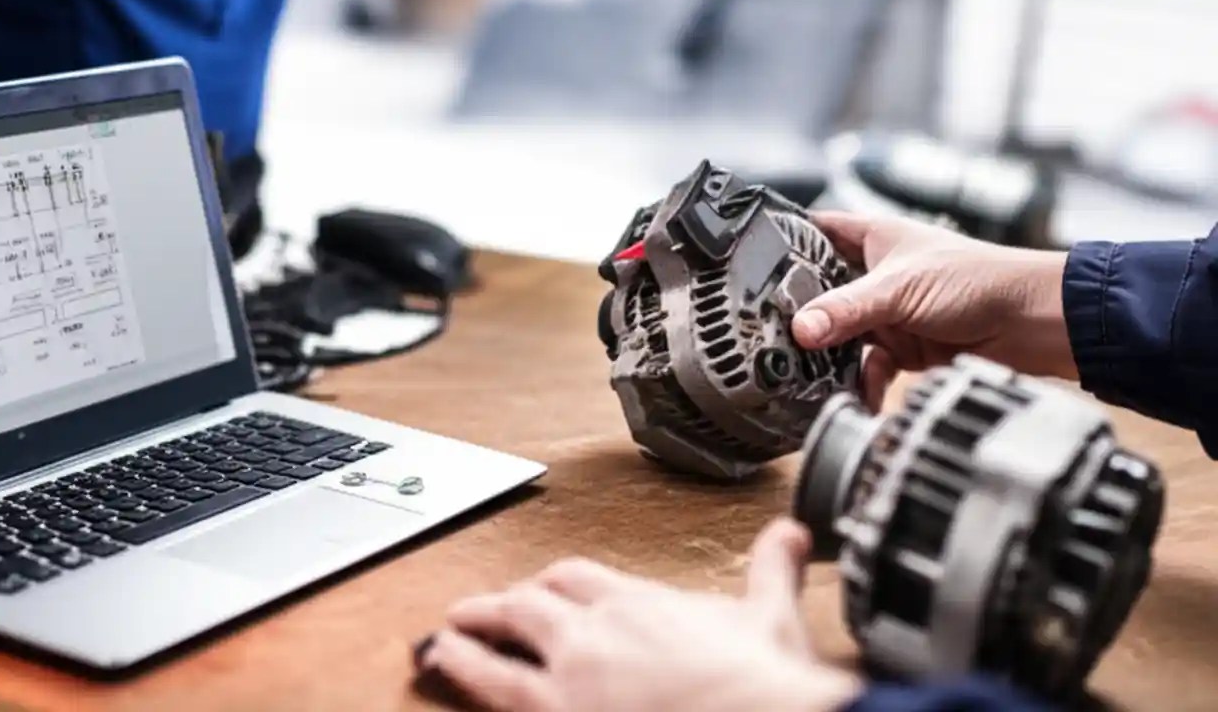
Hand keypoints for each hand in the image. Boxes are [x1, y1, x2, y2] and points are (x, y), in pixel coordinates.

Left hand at [417, 519, 860, 711]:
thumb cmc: (761, 681)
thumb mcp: (771, 615)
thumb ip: (771, 571)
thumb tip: (789, 536)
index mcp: (636, 604)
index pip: (575, 579)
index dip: (551, 583)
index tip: (542, 588)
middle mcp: (592, 638)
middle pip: (526, 607)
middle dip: (497, 608)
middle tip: (472, 611)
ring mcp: (567, 687)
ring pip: (496, 660)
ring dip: (464, 651)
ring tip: (440, 646)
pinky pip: (498, 708)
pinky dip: (472, 697)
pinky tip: (452, 693)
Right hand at [792, 211, 1074, 409]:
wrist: (1033, 323)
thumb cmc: (980, 279)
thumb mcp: (900, 290)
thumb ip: (847, 310)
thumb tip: (801, 330)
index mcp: (874, 237)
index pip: (816, 230)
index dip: (785, 241)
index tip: (750, 262)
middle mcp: (877, 272)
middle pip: (822, 292)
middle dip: (802, 315)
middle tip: (772, 333)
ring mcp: (889, 312)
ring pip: (841, 334)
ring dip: (831, 356)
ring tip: (813, 373)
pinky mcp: (905, 347)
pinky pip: (868, 367)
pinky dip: (861, 382)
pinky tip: (858, 394)